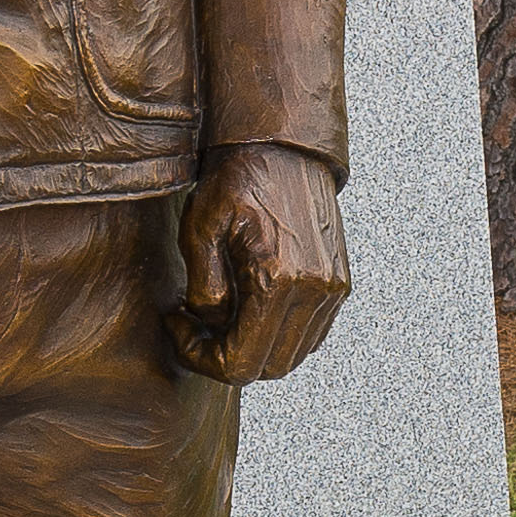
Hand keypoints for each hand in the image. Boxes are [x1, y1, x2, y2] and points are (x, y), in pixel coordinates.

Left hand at [171, 143, 347, 384]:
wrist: (283, 147)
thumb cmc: (238, 180)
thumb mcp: (200, 230)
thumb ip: (204, 290)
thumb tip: (211, 326)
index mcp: (278, 280)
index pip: (240, 363)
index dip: (200, 358)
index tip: (177, 326)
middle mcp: (314, 291)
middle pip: (268, 368)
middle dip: (225, 358)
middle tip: (193, 326)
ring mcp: (332, 289)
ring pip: (291, 357)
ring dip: (253, 348)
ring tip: (221, 314)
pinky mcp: (339, 283)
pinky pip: (310, 335)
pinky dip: (278, 335)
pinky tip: (251, 307)